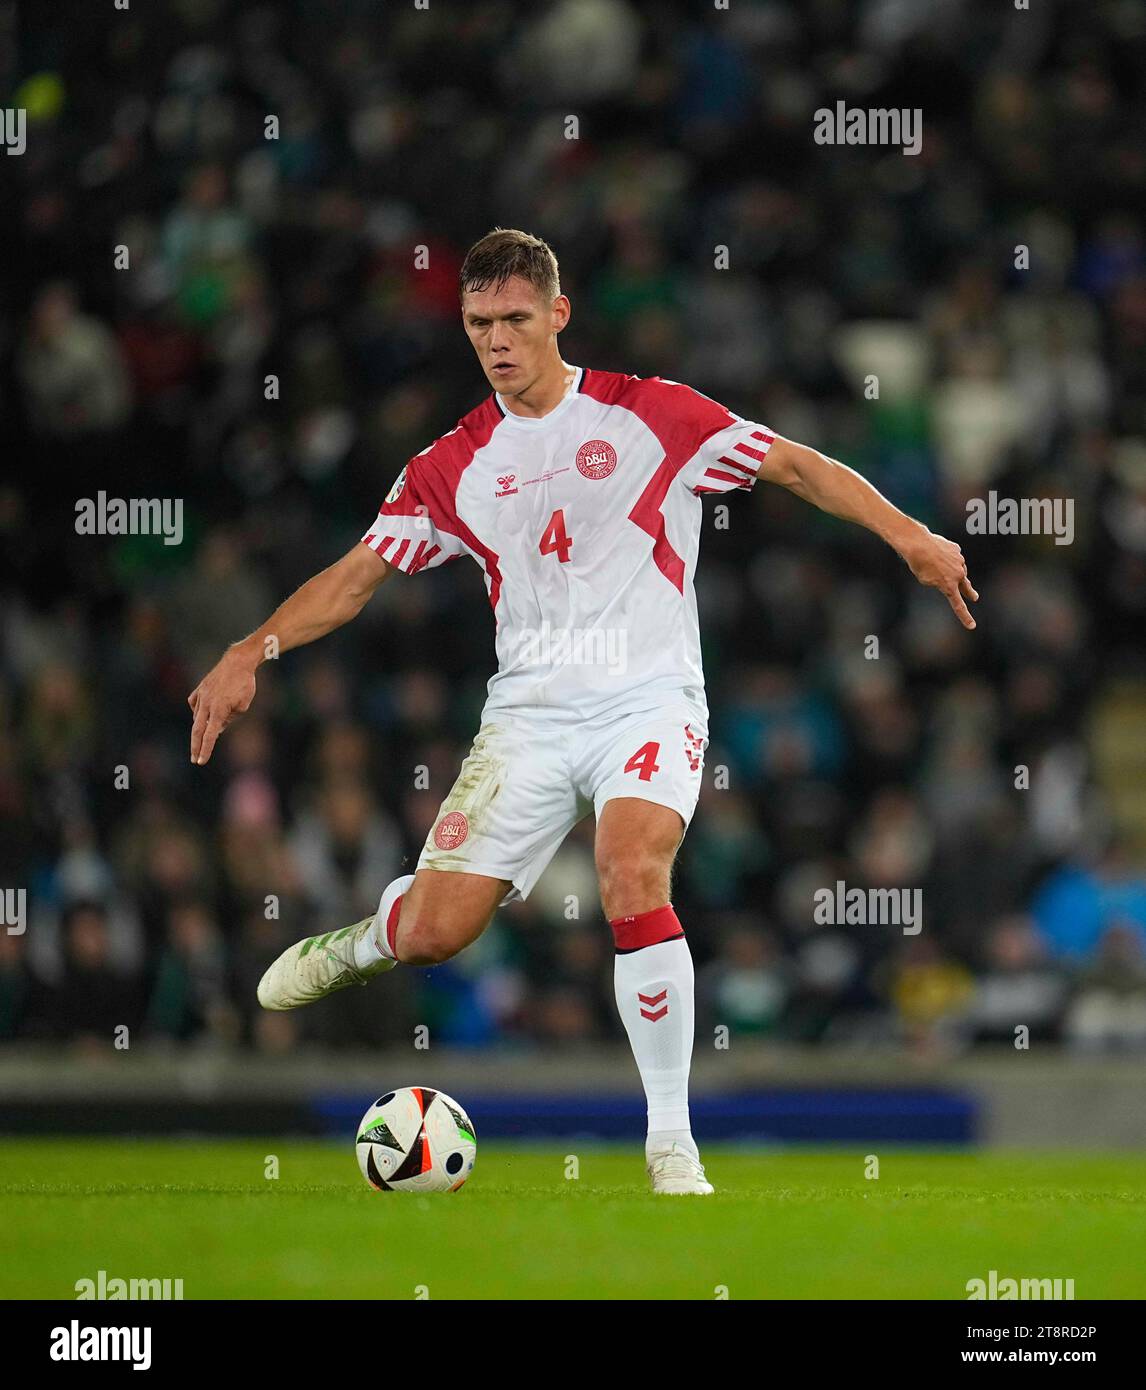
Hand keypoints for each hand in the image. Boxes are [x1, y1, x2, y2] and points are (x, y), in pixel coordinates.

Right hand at [187, 648, 257, 764]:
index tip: (201, 761)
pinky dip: (199, 711)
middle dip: (196, 747)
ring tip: (208, 730)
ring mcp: (201, 696)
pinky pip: (195, 704)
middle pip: (197, 730)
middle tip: (195, 759)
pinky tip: (203, 714)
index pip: (210, 735)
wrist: (237, 661)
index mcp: (218, 710)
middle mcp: (206, 704)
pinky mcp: (199, 689)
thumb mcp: (243, 706)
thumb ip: (229, 719)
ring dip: (202, 726)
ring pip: (197, 717)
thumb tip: (217, 728)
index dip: (205, 749)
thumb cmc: (244, 684)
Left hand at [900, 527, 978, 629]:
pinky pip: (953, 556)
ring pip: (957, 569)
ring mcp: (959, 561)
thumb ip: (939, 581)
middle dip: (970, 593)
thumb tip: (947, 576)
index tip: (972, 626)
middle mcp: (958, 574)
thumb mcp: (926, 580)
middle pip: (966, 587)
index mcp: (949, 586)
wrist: (918, 544)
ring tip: (936, 565)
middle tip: (974, 597)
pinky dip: (946, 557)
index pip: (958, 606)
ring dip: (949, 569)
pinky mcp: (957, 550)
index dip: (965, 617)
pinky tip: (937, 553)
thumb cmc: (919, 565)